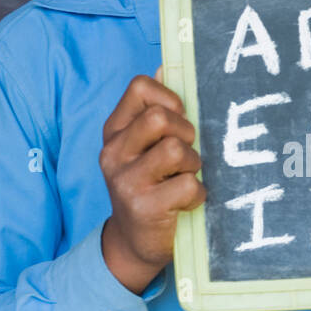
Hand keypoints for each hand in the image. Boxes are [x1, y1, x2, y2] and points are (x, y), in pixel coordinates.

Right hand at [99, 69, 205, 292]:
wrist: (135, 244)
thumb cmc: (150, 188)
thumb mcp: (144, 149)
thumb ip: (154, 111)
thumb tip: (165, 66)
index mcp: (115, 132)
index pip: (139, 87)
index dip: (169, 98)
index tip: (180, 119)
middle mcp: (114, 153)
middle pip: (160, 118)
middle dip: (186, 133)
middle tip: (188, 154)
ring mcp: (126, 181)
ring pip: (175, 150)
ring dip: (193, 164)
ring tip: (186, 178)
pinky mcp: (144, 207)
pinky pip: (187, 186)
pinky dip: (197, 194)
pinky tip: (186, 202)